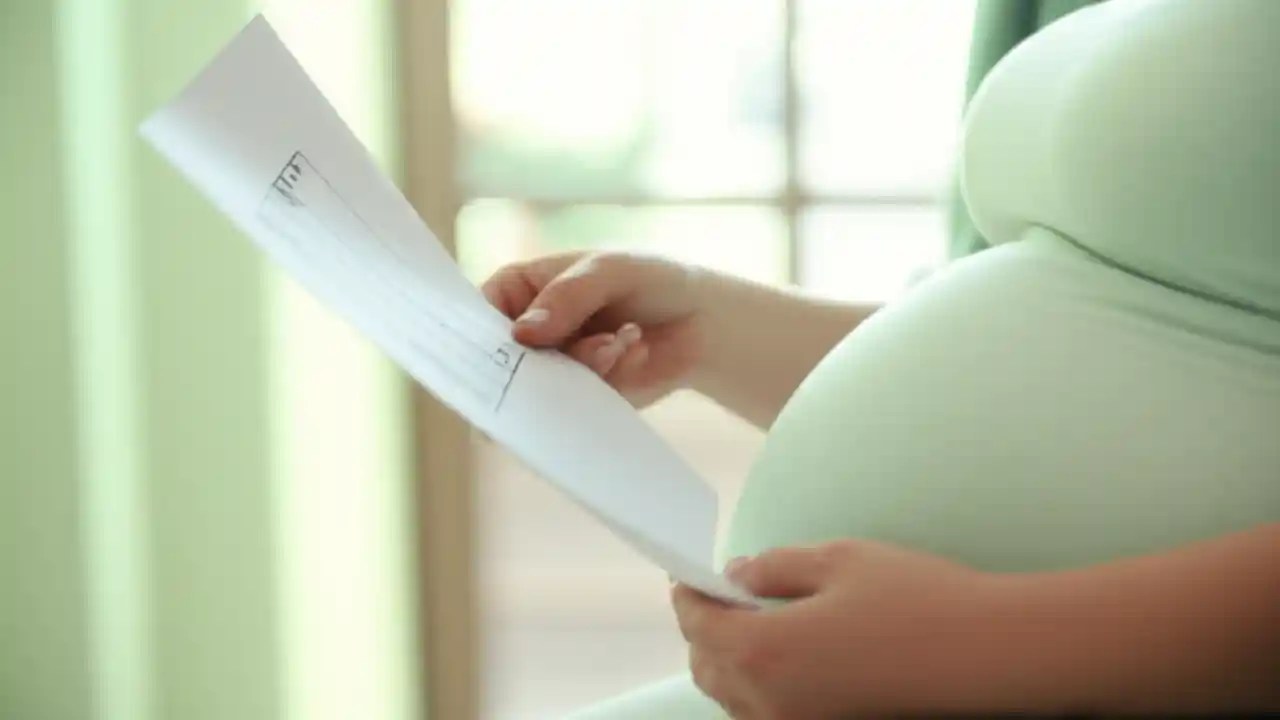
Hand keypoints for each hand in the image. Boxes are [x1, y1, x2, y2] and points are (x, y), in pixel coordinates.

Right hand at [481, 251, 705, 407]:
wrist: (703, 322)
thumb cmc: (649, 278)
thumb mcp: (607, 270)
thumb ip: (567, 297)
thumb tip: (522, 334)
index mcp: (519, 292)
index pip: (476, 316)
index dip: (475, 336)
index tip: (499, 347)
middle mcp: (528, 336)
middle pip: (501, 363)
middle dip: (537, 360)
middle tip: (571, 352)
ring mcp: (553, 371)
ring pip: (542, 388)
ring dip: (585, 365)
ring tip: (621, 340)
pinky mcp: (580, 401)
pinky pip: (578, 403)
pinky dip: (609, 378)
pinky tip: (636, 349)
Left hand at [672, 540, 1000, 718]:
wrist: (990, 656)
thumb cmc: (918, 600)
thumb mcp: (838, 560)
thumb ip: (774, 567)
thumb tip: (736, 574)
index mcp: (764, 651)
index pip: (697, 623)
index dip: (688, 593)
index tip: (688, 575)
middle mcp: (770, 702)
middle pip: (706, 667)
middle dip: (703, 629)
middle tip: (720, 596)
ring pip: (733, 700)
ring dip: (729, 662)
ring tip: (753, 624)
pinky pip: (767, 716)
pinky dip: (760, 689)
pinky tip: (787, 659)